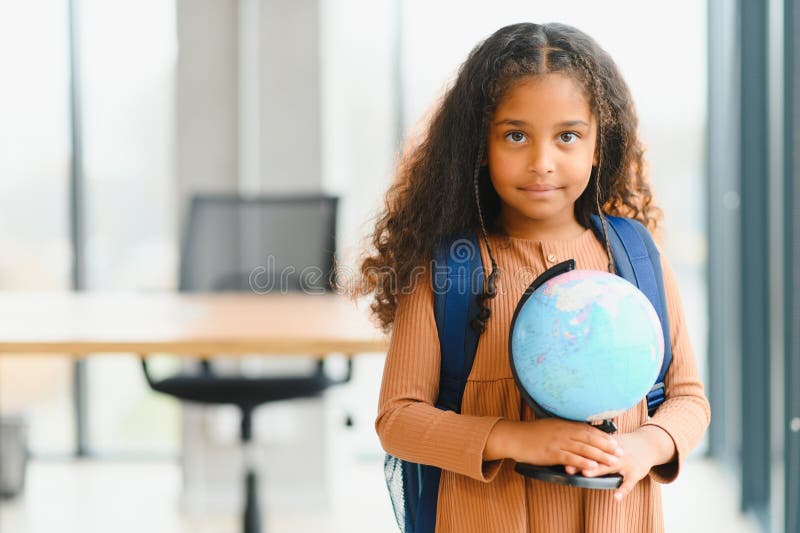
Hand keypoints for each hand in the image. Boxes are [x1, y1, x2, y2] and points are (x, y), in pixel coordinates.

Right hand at [485, 418, 623, 472]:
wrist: (514, 437)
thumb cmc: (532, 433)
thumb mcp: (550, 426)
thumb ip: (564, 429)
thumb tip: (577, 432)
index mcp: (564, 424)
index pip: (588, 429)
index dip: (603, 436)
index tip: (616, 442)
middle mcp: (564, 432)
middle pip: (590, 438)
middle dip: (607, 446)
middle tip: (620, 452)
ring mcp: (558, 442)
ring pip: (584, 449)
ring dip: (600, 455)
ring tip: (613, 462)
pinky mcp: (551, 453)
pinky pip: (570, 458)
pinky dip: (582, 462)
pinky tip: (592, 466)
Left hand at [565, 426, 674, 501]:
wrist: (648, 444)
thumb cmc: (623, 444)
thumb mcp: (607, 441)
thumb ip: (591, 444)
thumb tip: (568, 446)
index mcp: (604, 444)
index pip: (587, 447)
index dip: (574, 451)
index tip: (560, 454)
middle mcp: (613, 451)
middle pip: (594, 456)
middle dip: (581, 461)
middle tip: (567, 466)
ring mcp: (624, 462)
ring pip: (609, 466)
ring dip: (597, 470)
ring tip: (586, 475)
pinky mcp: (635, 473)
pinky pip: (628, 483)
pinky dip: (622, 491)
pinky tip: (616, 498)